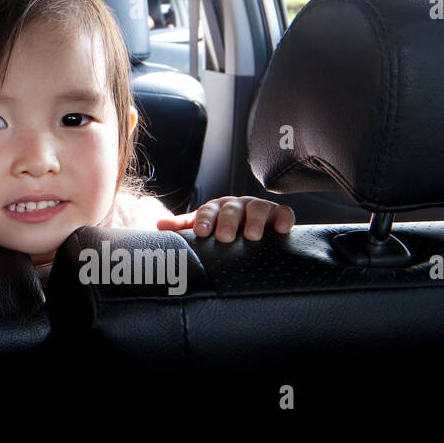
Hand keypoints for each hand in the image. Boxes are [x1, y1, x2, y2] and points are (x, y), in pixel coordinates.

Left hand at [157, 196, 295, 241]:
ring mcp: (258, 209)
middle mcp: (236, 206)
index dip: (204, 221)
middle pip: (231, 210)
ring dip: (255, 221)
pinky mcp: (278, 214)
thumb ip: (183, 227)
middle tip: (225, 237)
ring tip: (253, 236)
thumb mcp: (203, 227)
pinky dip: (284, 218)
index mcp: (216, 208)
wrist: (249, 229)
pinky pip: (284, 213)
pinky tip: (282, 229)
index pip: (207, 212)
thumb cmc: (221, 229)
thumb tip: (159, 226)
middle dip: (227, 222)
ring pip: (257, 208)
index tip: (201, 233)